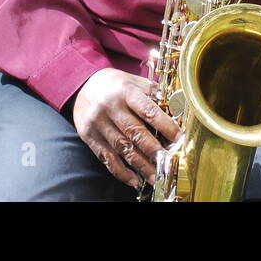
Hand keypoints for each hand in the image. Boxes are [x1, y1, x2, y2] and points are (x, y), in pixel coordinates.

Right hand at [72, 68, 180, 187]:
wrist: (82, 87)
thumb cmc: (114, 85)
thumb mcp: (133, 81)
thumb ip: (152, 94)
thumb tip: (175, 110)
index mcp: (125, 91)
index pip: (147, 110)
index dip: (165, 125)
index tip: (178, 138)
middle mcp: (110, 107)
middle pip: (135, 132)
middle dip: (154, 151)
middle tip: (168, 163)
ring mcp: (98, 123)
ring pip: (122, 148)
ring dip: (140, 165)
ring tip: (155, 177)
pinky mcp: (89, 136)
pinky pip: (106, 157)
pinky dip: (120, 171)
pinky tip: (133, 179)